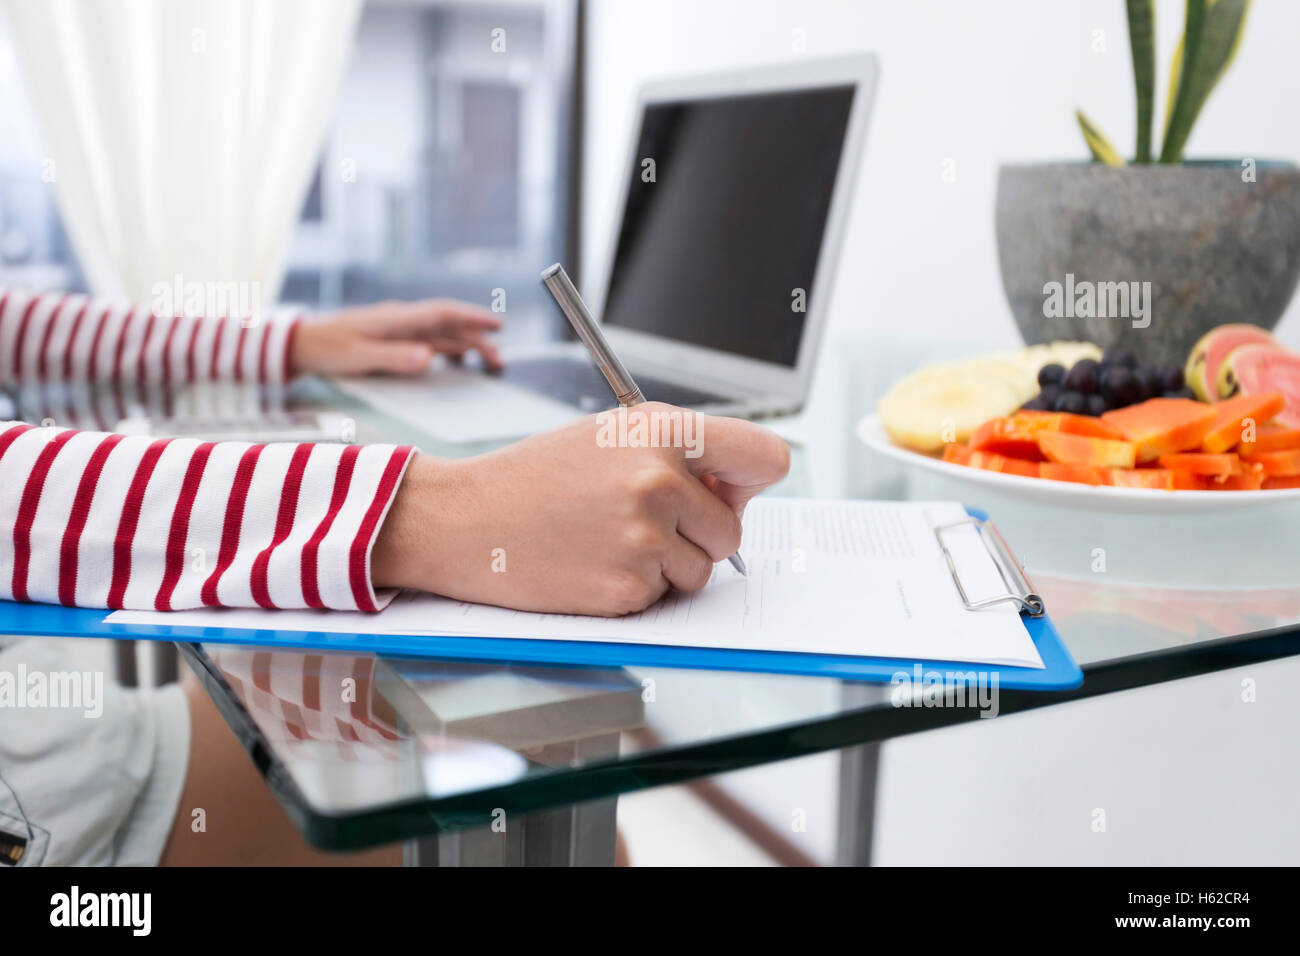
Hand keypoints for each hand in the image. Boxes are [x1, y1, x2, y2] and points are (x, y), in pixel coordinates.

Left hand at [289, 299, 502, 376]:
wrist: (301, 342)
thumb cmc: (327, 348)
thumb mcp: (358, 357)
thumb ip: (394, 358)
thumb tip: (430, 358)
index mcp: (397, 319)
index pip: (444, 313)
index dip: (474, 317)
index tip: (499, 325)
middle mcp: (403, 320)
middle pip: (449, 325)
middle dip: (479, 338)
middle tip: (500, 359)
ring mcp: (400, 329)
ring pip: (443, 334)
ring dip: (468, 344)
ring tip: (490, 361)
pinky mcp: (395, 339)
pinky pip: (430, 341)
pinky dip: (450, 349)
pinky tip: (460, 360)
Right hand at [371, 404, 790, 615]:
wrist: (467, 519)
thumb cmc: (537, 476)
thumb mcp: (611, 435)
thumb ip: (679, 451)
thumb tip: (736, 487)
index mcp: (662, 431)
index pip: (765, 458)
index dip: (751, 482)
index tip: (730, 491)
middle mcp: (659, 481)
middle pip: (731, 530)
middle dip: (697, 534)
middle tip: (641, 522)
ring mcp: (644, 537)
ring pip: (700, 570)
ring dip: (666, 566)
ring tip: (608, 540)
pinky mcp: (626, 587)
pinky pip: (663, 597)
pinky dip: (635, 588)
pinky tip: (592, 563)